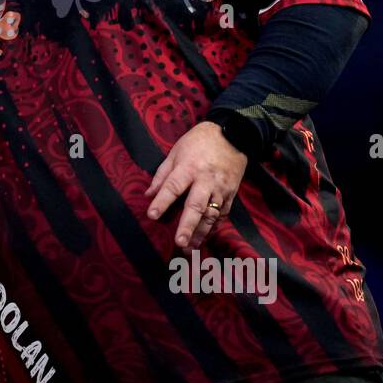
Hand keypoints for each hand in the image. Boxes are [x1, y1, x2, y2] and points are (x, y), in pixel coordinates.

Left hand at [144, 120, 248, 249]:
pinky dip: (214, 227)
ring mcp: (221, 188)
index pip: (173, 186)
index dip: (162, 201)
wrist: (234, 135)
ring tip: (190, 247)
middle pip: (196, 206)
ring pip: (211, 215)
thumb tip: (148, 194)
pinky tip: (205, 237)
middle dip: (187, 225)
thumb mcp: (176, 151)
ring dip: (201, 233)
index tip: (152, 215)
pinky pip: (223, 214)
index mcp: (189, 167)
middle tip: (179, 242)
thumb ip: (162, 174)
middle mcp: (206, 180)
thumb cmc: (199, 141)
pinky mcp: (232, 194)